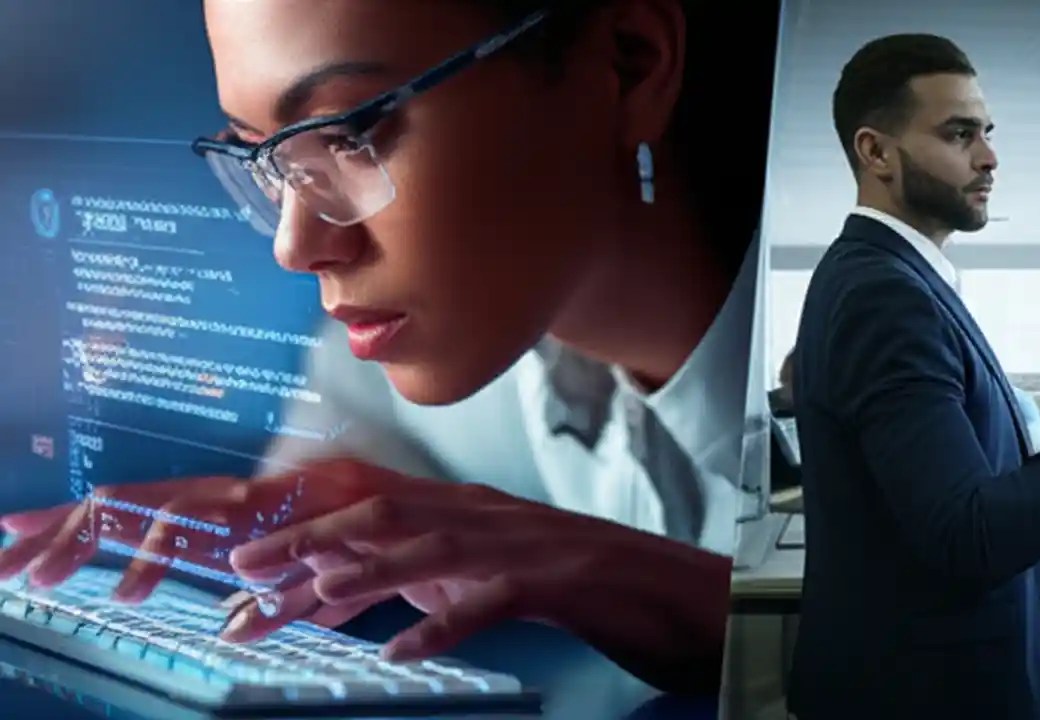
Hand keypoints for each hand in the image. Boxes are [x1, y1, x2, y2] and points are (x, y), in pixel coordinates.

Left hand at [0, 459, 406, 618]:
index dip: (81, 520)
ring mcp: (314, 497)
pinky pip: (300, 549)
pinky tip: (235, 625)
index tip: (12, 536)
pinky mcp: (361, 513)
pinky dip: (266, 585)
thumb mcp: (328, 583)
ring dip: (160, 551)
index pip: (154, 504)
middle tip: (16, 565)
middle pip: (159, 501)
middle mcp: (274, 487)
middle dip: (79, 529)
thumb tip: (235, 626)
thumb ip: (282, 599)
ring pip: (217, 511)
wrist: (490, 525)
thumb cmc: (409, 547)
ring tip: (119, 593)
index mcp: (260, 501)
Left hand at [227, 459, 732, 694]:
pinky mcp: (556, 582)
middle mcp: (488, 517)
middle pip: (385, 513)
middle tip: (243, 571)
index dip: (306, 519)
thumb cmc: (584, 584)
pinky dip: (444, 623)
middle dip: (309, 538)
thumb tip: (367, 598)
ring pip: (429, 547)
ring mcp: (522, 546)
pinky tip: (404, 652)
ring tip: (303, 599)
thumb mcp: (495, 577)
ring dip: (359, 572)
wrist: (677, 590)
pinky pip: (492, 599)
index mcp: (470, 511)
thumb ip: (435, 579)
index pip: (374, 501)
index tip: (246, 549)